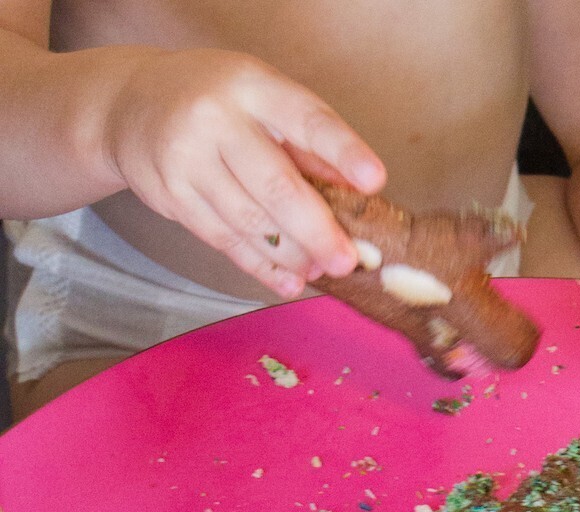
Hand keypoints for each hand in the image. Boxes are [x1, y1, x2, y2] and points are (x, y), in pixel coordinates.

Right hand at [100, 49, 385, 297]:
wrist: (131, 104)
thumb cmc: (220, 103)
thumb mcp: (265, 101)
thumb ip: (310, 143)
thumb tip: (359, 194)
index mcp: (252, 87)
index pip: (305, 119)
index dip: (342, 151)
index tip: (374, 180)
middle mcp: (215, 119)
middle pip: (275, 186)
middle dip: (318, 230)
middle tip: (349, 261)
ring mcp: (186, 159)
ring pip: (250, 221)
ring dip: (293, 255)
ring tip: (322, 270)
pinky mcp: (171, 195)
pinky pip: (225, 240)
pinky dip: (262, 265)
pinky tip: (289, 281)